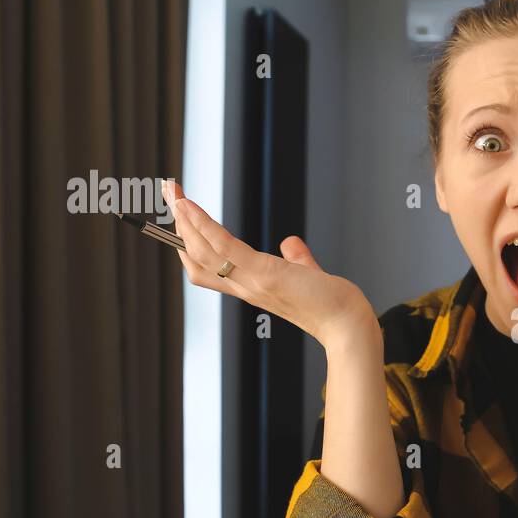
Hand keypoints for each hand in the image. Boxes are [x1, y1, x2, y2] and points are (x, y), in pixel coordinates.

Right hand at [163, 181, 379, 352]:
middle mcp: (244, 286)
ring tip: (172, 192)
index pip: (208, 268)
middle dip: (180, 224)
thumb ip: (298, 260)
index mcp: (251, 287)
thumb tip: (290, 243)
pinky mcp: (263, 275)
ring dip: (185, 219)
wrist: (349, 325)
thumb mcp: (309, 276)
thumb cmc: (333, 305)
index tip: (183, 217)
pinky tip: (190, 206)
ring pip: (203, 250)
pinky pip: (223, 247)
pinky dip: (203, 225)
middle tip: (169, 192)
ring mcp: (250, 282)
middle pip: (197, 256)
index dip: (191, 243)